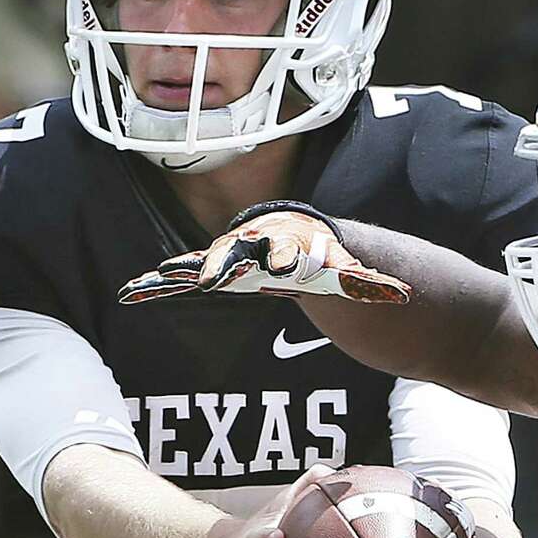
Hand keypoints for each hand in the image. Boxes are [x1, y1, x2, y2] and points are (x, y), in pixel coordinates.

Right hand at [118, 204, 409, 304]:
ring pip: (204, 263)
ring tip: (153, 280)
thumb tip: (403, 291)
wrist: (304, 245)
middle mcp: (259, 246)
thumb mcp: (354, 273)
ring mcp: (234, 258)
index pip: (290, 251)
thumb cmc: (330, 260)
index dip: (285, 260)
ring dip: (180, 271)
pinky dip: (162, 284)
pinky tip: (134, 292)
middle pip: (239, 252)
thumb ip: (372, 283)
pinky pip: (185, 279)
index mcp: (294, 245)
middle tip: (210, 280)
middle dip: (224, 262)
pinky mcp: (216, 275)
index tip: (282, 272)